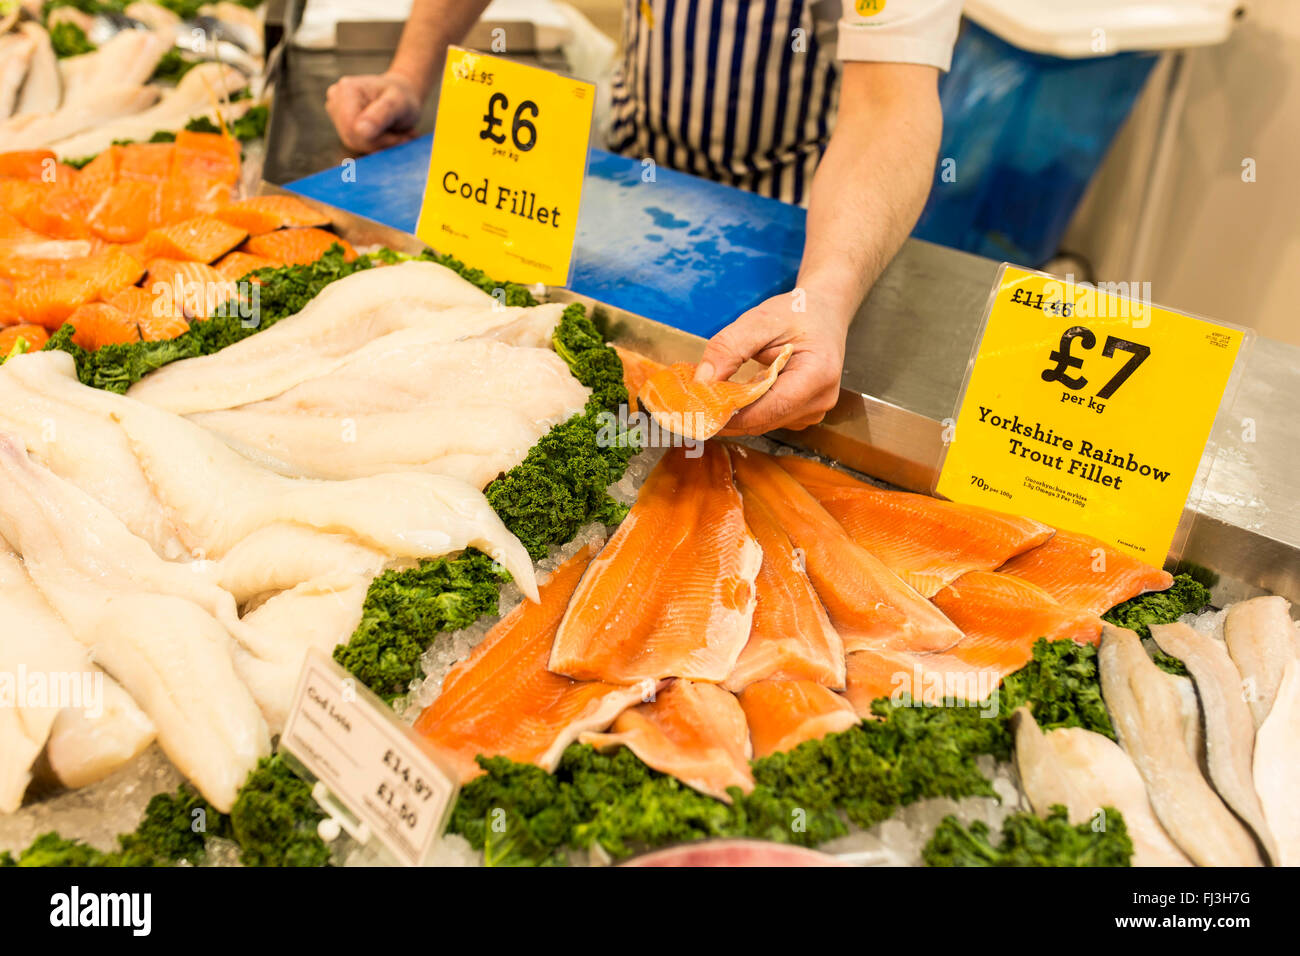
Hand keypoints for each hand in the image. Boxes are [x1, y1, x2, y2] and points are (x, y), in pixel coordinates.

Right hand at [325, 72, 423, 152]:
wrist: (403, 95)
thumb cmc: (402, 97)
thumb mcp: (399, 104)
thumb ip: (380, 115)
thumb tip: (360, 131)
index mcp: (347, 90)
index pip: (352, 128)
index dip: (379, 140)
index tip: (404, 137)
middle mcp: (336, 99)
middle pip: (352, 138)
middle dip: (381, 142)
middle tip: (406, 136)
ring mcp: (336, 112)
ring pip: (355, 143)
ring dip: (381, 145)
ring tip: (401, 135)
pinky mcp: (341, 124)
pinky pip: (357, 144)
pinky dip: (377, 145)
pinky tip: (390, 135)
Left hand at [698, 290, 849, 434]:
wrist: (823, 312)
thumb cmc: (795, 313)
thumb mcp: (759, 320)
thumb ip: (729, 348)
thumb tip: (702, 383)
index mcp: (817, 375)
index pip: (770, 408)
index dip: (733, 415)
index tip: (698, 411)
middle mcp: (820, 400)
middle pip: (765, 420)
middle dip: (728, 415)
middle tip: (692, 405)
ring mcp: (815, 411)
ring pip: (764, 423)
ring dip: (736, 414)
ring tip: (710, 396)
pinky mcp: (804, 414)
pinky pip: (769, 419)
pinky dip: (748, 410)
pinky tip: (734, 395)